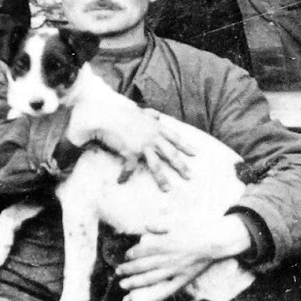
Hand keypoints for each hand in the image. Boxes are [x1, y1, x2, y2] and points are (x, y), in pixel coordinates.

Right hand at [65, 96, 195, 187]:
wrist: (105, 114)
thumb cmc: (119, 112)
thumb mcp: (138, 111)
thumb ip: (149, 114)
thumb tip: (157, 115)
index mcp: (155, 127)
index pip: (175, 137)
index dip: (186, 145)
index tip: (195, 153)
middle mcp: (152, 136)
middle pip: (171, 154)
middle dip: (181, 166)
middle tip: (189, 177)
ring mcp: (142, 144)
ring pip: (156, 165)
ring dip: (162, 178)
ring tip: (167, 189)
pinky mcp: (130, 151)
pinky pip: (130, 167)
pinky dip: (125, 174)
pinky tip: (121, 180)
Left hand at [117, 217, 250, 300]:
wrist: (216, 240)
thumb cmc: (198, 227)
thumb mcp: (177, 220)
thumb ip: (159, 224)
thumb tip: (145, 226)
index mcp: (164, 243)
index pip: (142, 250)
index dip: (131, 254)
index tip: (126, 256)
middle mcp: (167, 258)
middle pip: (142, 266)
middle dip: (128, 270)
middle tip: (118, 273)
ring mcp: (175, 270)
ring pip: (151, 279)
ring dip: (136, 283)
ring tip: (123, 287)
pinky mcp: (184, 278)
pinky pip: (169, 290)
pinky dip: (157, 297)